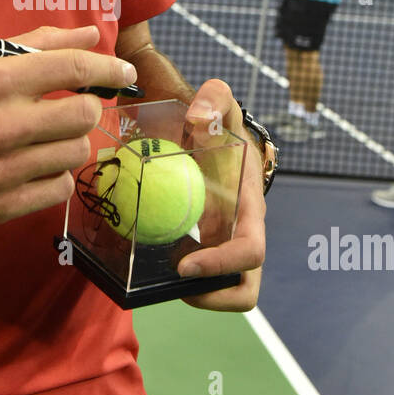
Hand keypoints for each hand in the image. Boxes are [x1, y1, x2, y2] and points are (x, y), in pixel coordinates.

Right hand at [0, 25, 136, 224]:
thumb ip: (35, 45)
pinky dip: (54, 175)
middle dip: (85, 107)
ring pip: (76, 152)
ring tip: (43, 139)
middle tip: (70, 109)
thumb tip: (89, 35)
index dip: (108, 67)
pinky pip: (59, 188)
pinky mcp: (1, 205)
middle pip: (84, 113)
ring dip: (68, 143)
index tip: (124, 72)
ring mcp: (0, 169)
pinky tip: (33, 166)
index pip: (71, 67)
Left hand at [175, 80, 265, 311]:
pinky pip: (190, 273)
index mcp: (249, 210)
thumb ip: (214, 97)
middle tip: (170, 282)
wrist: (205, 133)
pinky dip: (170, 274)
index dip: (223, 267)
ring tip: (155, 273)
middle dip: (211, 297)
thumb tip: (198, 117)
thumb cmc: (215, 122)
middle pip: (242, 289)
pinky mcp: (201, 248)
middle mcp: (241, 235)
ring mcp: (222, 246)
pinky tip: (142, 257)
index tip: (184, 266)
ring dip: (190, 291)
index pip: (250, 253)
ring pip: (216, 289)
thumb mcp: (218, 102)